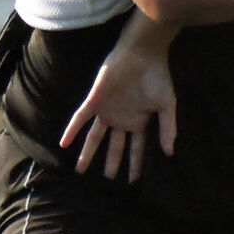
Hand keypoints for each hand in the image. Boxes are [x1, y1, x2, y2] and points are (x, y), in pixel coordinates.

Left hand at [62, 38, 177, 182]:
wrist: (142, 53)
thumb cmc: (157, 77)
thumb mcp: (167, 105)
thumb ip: (167, 128)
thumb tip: (170, 152)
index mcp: (139, 121)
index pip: (136, 149)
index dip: (135, 164)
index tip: (134, 181)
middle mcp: (121, 119)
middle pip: (114, 146)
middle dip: (111, 163)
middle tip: (107, 181)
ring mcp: (107, 110)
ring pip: (94, 137)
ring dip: (87, 153)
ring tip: (79, 170)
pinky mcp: (95, 100)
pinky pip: (80, 118)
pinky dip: (72, 131)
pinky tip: (64, 143)